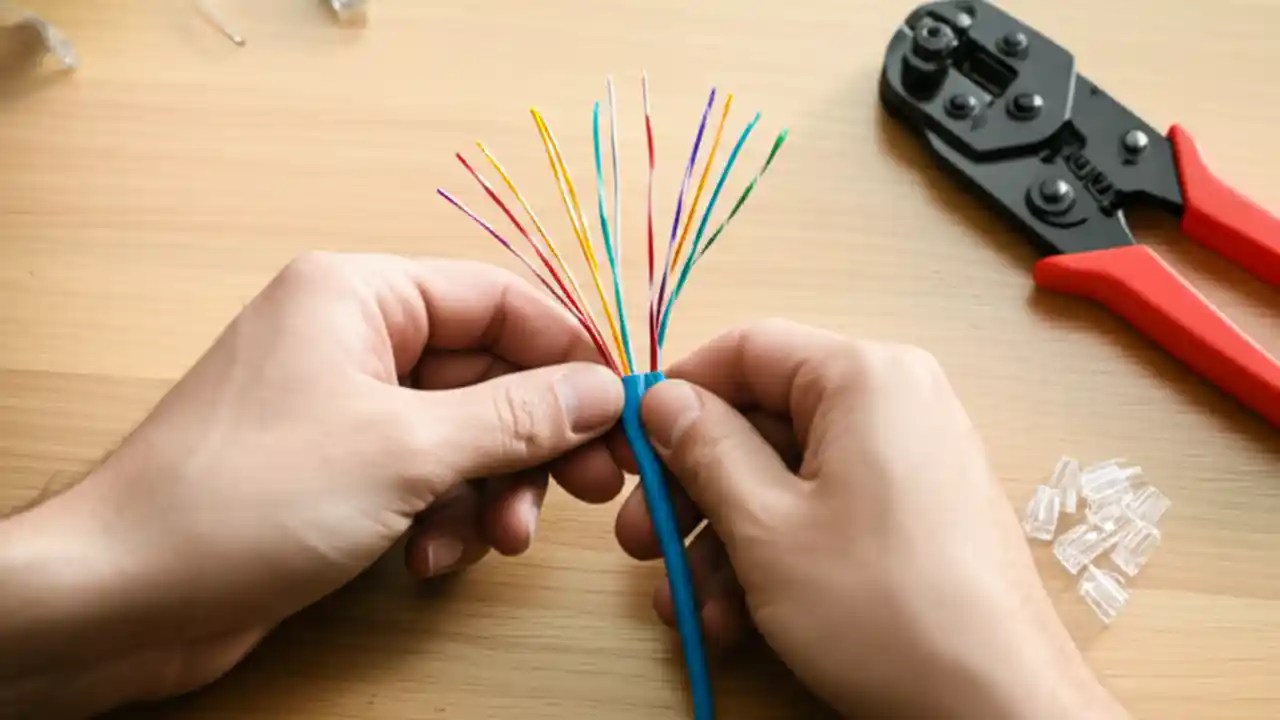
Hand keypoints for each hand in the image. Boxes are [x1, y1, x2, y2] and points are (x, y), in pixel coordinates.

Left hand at [0, 253, 624, 716]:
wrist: (124, 593)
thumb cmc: (248, 497)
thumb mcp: (408, 450)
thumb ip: (516, 416)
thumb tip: (604, 390)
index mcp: (361, 295)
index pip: (499, 300)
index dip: (569, 352)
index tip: (623, 409)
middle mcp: (351, 338)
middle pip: (486, 371)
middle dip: (535, 437)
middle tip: (590, 488)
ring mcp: (340, 405)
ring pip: (460, 432)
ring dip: (491, 489)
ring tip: (499, 539)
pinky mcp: (332, 467)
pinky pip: (420, 475)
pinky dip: (443, 515)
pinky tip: (433, 558)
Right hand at [615, 321, 1127, 718]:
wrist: (1000, 709)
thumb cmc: (886, 611)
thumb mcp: (766, 527)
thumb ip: (705, 450)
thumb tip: (663, 400)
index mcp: (864, 377)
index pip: (746, 349)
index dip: (677, 395)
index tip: (630, 446)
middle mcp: (895, 402)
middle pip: (762, 420)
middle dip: (693, 490)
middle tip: (642, 541)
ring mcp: (911, 458)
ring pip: (787, 477)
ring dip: (724, 541)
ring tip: (687, 606)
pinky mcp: (917, 512)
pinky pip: (826, 511)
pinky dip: (775, 555)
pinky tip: (734, 620)